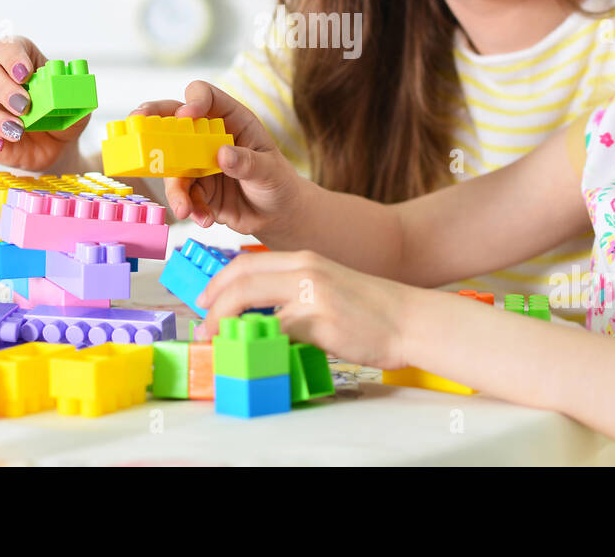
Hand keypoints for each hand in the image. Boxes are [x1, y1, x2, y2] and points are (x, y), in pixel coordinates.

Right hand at [0, 35, 88, 170]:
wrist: (55, 147)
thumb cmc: (62, 118)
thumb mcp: (76, 107)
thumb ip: (74, 99)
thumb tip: (73, 93)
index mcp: (20, 62)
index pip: (8, 47)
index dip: (13, 57)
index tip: (25, 73)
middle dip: (3, 87)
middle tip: (24, 105)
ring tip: (17, 129)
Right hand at [131, 80, 303, 235]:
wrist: (276, 215)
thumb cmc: (278, 181)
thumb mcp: (269, 171)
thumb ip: (248, 163)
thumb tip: (223, 155)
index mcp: (230, 120)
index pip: (205, 96)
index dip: (192, 101)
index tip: (185, 116)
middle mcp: (208, 137)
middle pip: (172, 121)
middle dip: (150, 122)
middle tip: (135, 128)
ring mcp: (197, 163)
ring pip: (172, 166)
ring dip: (175, 188)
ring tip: (185, 209)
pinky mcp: (195, 189)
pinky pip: (183, 196)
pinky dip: (190, 208)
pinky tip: (205, 219)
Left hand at [194, 250, 413, 368]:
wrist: (409, 319)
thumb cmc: (370, 308)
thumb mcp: (327, 285)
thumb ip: (294, 291)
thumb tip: (258, 313)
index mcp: (303, 259)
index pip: (245, 263)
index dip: (219, 283)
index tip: (205, 301)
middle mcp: (303, 269)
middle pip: (240, 280)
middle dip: (213, 304)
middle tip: (205, 326)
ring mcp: (310, 294)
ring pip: (249, 303)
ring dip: (227, 325)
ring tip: (221, 343)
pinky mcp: (319, 322)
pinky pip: (274, 332)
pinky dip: (256, 344)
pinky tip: (253, 355)